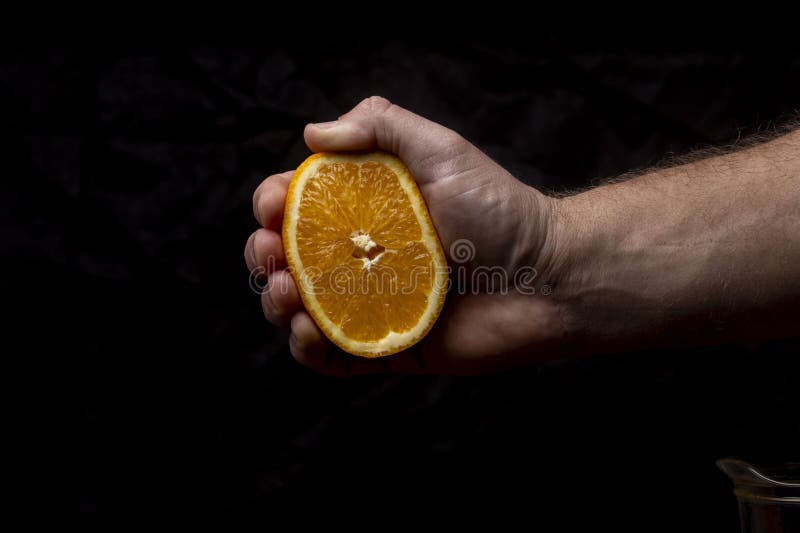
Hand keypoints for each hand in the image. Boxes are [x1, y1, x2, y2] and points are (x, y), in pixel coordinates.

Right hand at [245, 97, 564, 374]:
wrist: (548, 275)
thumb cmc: (498, 210)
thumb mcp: (439, 150)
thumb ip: (380, 125)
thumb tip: (313, 132)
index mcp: (369, 212)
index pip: (301, 208)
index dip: (273, 205)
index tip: (273, 205)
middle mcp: (364, 259)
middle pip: (289, 260)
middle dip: (263, 254)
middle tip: (271, 253)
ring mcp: (373, 306)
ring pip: (299, 311)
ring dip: (275, 302)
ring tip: (287, 289)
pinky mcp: (388, 349)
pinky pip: (332, 358)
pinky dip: (306, 348)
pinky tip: (308, 329)